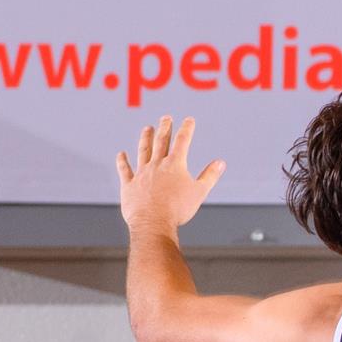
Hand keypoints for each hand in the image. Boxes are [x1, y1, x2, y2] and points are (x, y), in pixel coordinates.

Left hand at [116, 115, 224, 233]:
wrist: (153, 223)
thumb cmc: (178, 209)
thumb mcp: (199, 192)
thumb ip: (210, 176)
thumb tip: (220, 162)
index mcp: (175, 165)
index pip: (183, 141)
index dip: (187, 128)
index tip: (189, 120)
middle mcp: (157, 165)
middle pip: (161, 141)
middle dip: (164, 128)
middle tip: (166, 118)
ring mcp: (141, 174)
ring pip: (143, 151)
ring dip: (145, 138)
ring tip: (147, 128)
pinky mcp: (129, 185)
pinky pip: (125, 170)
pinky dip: (122, 161)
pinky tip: (121, 154)